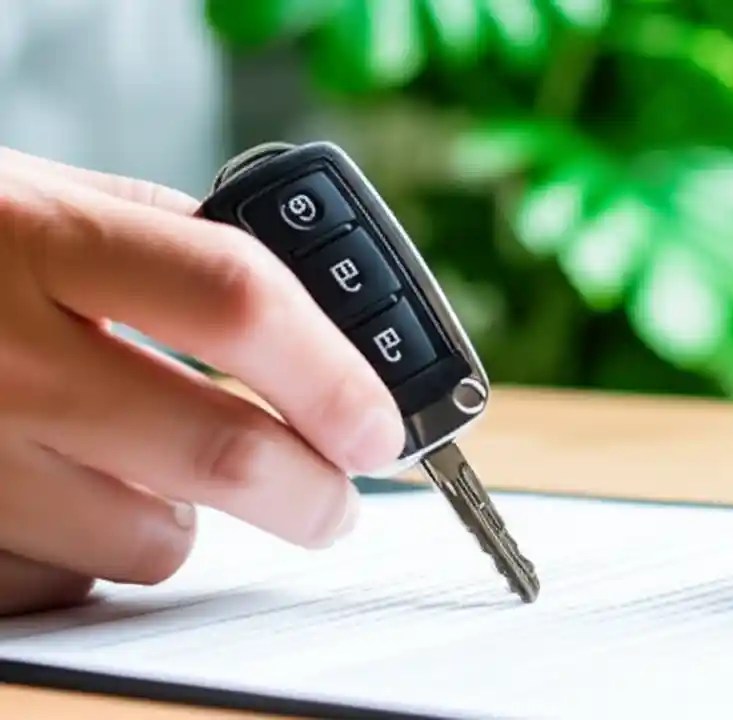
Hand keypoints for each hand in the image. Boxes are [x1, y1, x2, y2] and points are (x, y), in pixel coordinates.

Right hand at [0, 148, 404, 614]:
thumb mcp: (49, 194)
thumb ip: (174, 246)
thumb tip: (316, 326)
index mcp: (45, 235)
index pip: (238, 303)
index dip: (335, 373)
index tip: (381, 421)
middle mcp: (0, 351)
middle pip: (217, 455)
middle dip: (311, 493)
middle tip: (332, 494)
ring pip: (147, 541)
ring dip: (183, 518)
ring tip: (156, 469)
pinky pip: (64, 580)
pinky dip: (95, 548)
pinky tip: (71, 493)